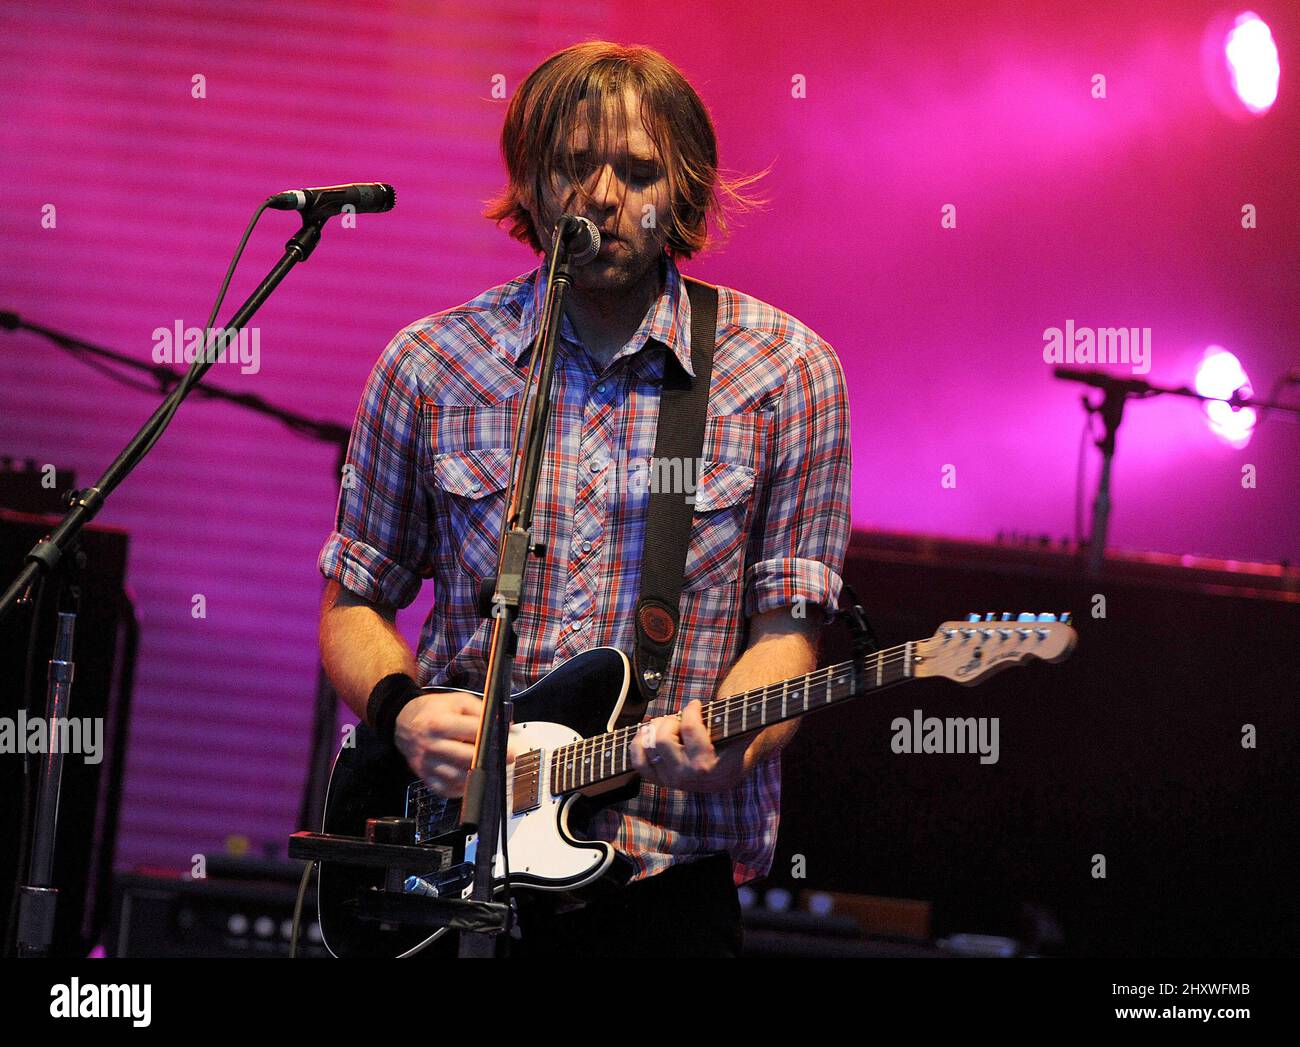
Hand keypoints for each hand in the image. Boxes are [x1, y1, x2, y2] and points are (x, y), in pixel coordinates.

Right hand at [394, 691, 516, 798]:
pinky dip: (463, 786)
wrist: (404, 723)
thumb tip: (504, 725)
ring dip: (479, 774)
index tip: (510, 741)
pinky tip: (471, 777)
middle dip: (491, 758)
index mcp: (438, 723)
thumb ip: (482, 711)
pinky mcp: (426, 777)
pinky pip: (448, 789)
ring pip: (459, 777)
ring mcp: (427, 764)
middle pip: (467, 758)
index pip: (472, 732)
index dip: (493, 736)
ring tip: (490, 766)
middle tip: (507, 757)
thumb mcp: (458, 701)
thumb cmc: (434, 711)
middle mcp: (431, 745)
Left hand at [628, 699, 750, 792]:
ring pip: (648, 746)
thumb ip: (754, 722)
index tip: (697, 703)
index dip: (692, 710)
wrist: (725, 773)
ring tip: (668, 724)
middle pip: (662, 739)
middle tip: (681, 717)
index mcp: (709, 767)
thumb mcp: (745, 734)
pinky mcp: (658, 780)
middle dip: (671, 721)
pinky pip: (637, 760)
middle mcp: (687, 777)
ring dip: (655, 729)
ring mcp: (670, 780)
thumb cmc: (733, 745)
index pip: (690, 729)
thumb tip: (764, 707)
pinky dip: (638, 743)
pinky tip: (649, 733)